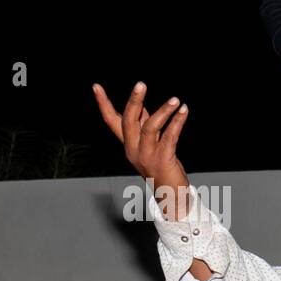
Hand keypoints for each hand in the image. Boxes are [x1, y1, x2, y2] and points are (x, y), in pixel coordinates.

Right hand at [93, 82, 191, 219]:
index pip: (111, 121)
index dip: (104, 104)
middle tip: (140, 84)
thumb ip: (146, 126)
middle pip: (129, 121)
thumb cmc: (162, 168)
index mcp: (128, 145)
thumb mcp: (151, 145)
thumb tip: (143, 106)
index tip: (96, 86)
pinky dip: (177, 122)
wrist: (171, 196)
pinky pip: (170, 137)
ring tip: (175, 99)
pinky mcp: (163, 160)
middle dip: (134, 101)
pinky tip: (184, 111)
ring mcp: (147, 156)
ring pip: (150, 127)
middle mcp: (133, 150)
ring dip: (163, 111)